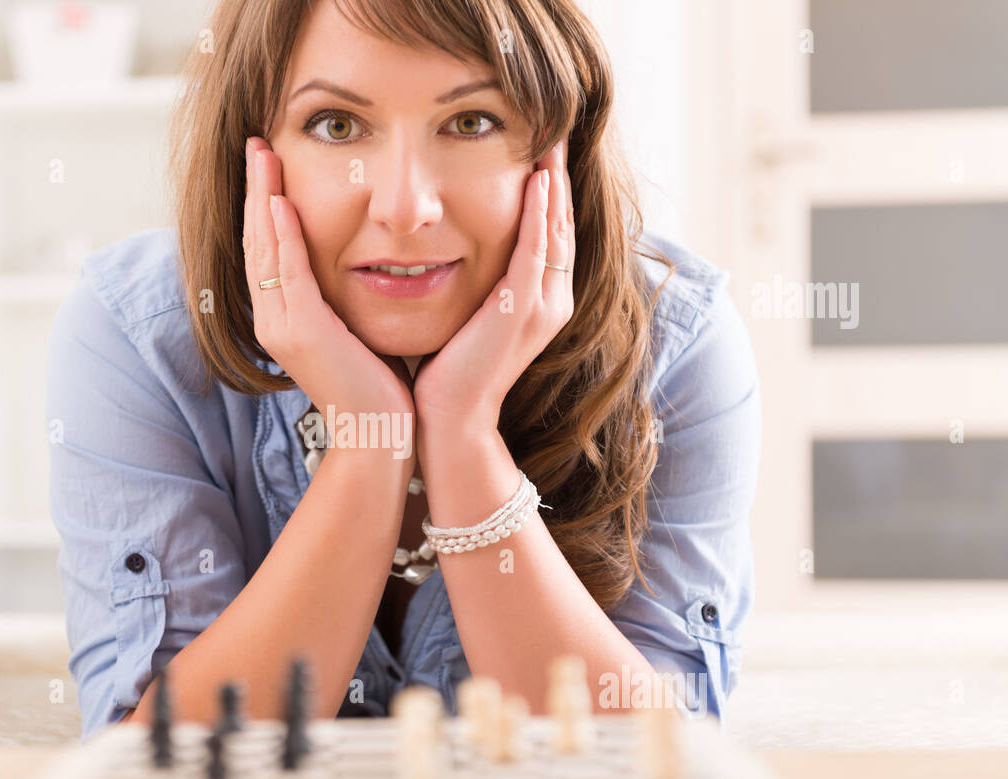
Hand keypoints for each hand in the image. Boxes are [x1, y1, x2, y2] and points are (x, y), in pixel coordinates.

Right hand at [243, 137, 414, 423]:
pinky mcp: (302, 331)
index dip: (264, 205)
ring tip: (261, 155)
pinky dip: (281, 235)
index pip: (268, 250)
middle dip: (255, 190)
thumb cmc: (377, 385)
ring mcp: (282, 325)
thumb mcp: (356, 328)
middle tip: (255, 143)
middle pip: (256, 241)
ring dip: (261, 198)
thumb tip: (362, 261)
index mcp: (284, 317)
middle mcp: (273, 319)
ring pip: (264, 249)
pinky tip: (278, 200)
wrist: (378, 434)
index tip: (269, 164)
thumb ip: (344, 296)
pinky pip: (286, 272)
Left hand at [410, 139, 575, 435]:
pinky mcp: (522, 310)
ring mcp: (542, 306)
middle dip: (559, 175)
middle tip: (557, 127)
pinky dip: (540, 214)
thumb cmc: (448, 371)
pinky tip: (538, 179)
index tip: (542, 149)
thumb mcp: (468, 316)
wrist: (450, 419)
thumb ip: (476, 283)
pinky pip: (538, 250)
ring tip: (553, 138)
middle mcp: (551, 300)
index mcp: (540, 301)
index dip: (549, 191)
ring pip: (557, 229)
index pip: (551, 233)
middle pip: (563, 223)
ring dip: (555, 182)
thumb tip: (450, 248)